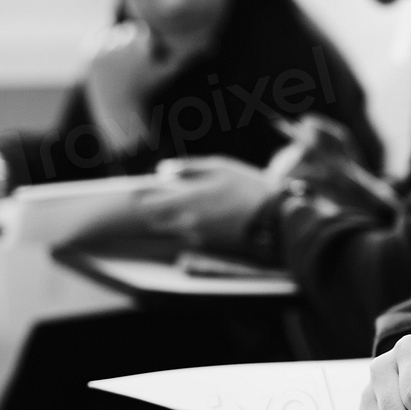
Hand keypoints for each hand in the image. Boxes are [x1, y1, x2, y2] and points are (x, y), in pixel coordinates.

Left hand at [85, 22, 183, 153]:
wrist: (119, 106)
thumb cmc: (148, 89)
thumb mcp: (170, 72)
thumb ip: (188, 57)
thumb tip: (212, 45)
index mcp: (142, 44)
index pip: (144, 32)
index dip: (146, 47)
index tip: (145, 63)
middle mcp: (122, 44)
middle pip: (128, 31)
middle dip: (131, 44)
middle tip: (132, 67)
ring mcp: (103, 49)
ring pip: (112, 36)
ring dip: (116, 46)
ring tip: (121, 68)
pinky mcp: (89, 54)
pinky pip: (97, 41)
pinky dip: (101, 49)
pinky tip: (109, 66)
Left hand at [136, 156, 275, 253]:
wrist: (271, 215)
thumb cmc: (246, 186)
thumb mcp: (219, 166)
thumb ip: (188, 167)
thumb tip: (162, 169)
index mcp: (188, 199)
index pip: (150, 204)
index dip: (141, 197)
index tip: (138, 191)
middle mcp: (188, 220)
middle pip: (157, 220)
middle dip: (155, 210)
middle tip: (164, 198)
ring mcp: (197, 234)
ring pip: (174, 227)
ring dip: (175, 217)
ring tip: (194, 204)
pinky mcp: (208, 243)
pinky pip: (191, 234)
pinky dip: (192, 225)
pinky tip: (210, 215)